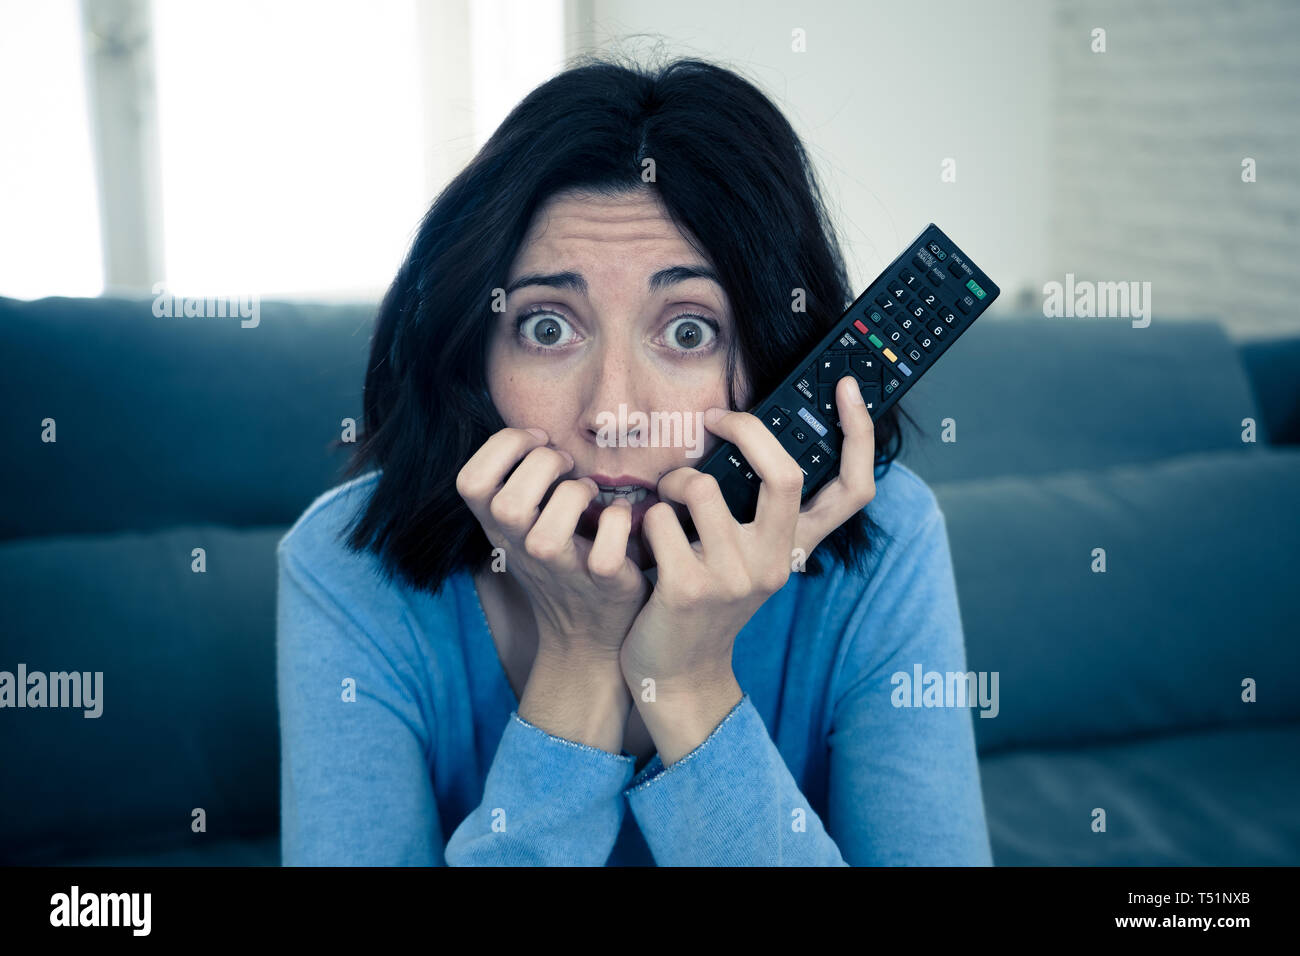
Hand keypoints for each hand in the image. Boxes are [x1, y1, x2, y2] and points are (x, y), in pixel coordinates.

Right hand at [456, 425, 649, 662]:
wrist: (590, 632)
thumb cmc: (562, 558)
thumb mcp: (526, 522)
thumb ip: (521, 480)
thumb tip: (537, 431)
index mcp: (498, 527)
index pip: (469, 481)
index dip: (502, 448)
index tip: (537, 440)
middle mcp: (521, 549)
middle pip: (506, 503)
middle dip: (542, 465)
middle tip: (566, 466)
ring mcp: (560, 571)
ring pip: (547, 532)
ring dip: (576, 495)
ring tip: (590, 493)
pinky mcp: (602, 584)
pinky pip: (606, 553)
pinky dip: (619, 522)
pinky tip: (620, 516)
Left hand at [621, 375, 877, 692]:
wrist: (676, 675)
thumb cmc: (704, 601)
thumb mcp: (746, 558)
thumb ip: (754, 512)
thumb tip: (742, 440)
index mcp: (795, 547)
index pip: (855, 489)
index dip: (860, 434)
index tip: (847, 388)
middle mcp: (775, 562)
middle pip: (784, 474)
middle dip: (744, 430)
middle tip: (715, 419)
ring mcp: (735, 578)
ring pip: (701, 487)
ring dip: (671, 483)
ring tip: (663, 502)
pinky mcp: (689, 589)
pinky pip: (658, 519)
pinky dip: (642, 520)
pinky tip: (642, 543)